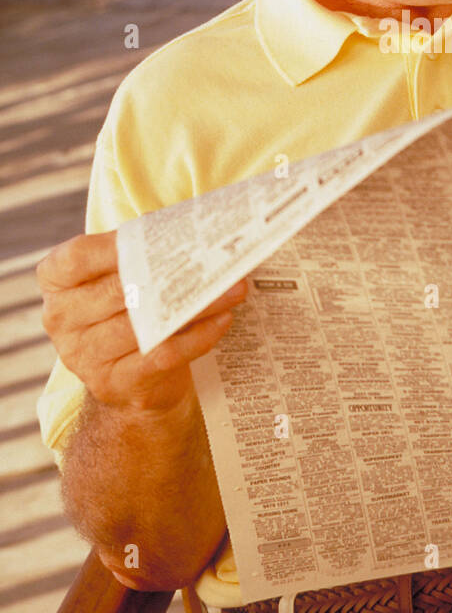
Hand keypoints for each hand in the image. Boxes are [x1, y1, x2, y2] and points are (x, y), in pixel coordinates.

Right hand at [38, 231, 247, 413]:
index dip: (113, 245)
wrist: (132, 381)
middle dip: (173, 272)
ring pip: (147, 324)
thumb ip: (140, 255)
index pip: (77, 258)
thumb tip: (190, 229)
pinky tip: (223, 319)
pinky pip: (163, 355)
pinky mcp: (114, 383)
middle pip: (119, 290)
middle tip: (218, 258)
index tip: (153, 232)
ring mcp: (85, 356)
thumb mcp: (123, 280)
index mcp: (57, 285)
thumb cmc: (130, 312)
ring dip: (197, 304)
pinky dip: (198, 337)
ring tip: (234, 288)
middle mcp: (61, 320)